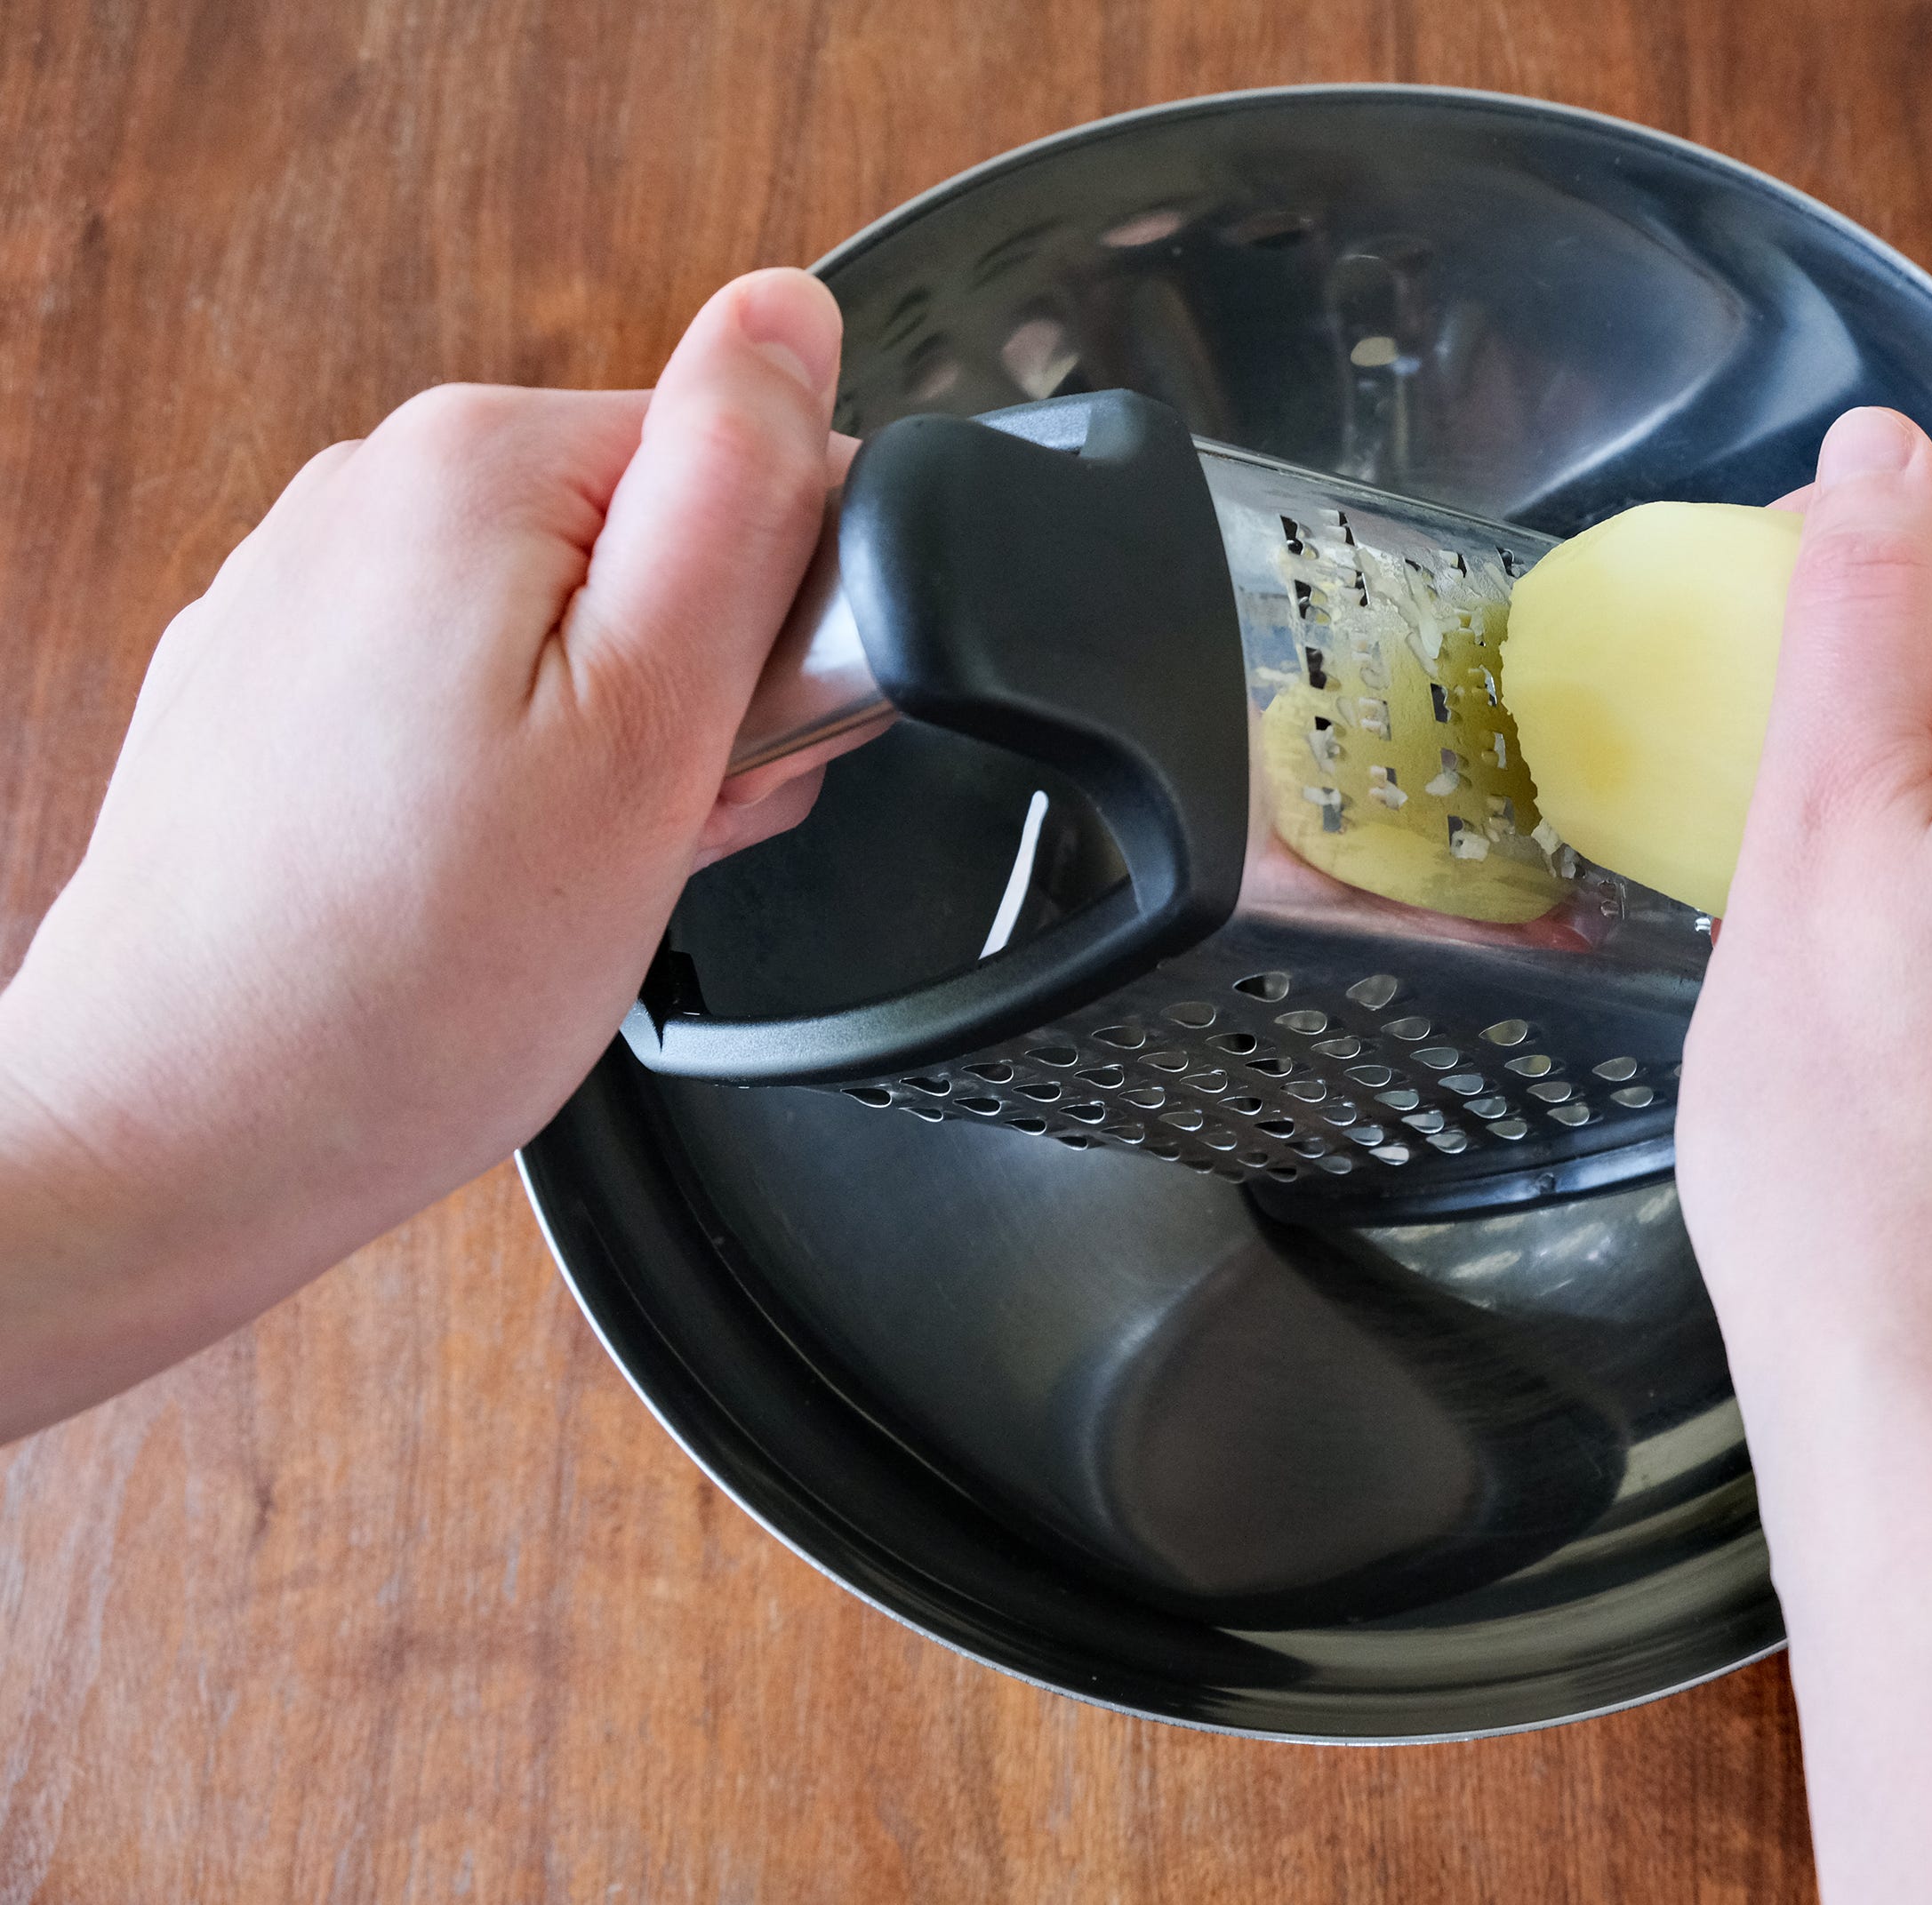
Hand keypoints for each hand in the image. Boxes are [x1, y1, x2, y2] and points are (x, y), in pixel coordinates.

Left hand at [0, 267, 848, 1438]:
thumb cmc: (416, 971)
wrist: (184, 1132)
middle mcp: (369, 491)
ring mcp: (307, 591)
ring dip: (615, 746)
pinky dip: (512, 778)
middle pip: (653, 545)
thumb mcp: (649, 722)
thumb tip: (791, 311)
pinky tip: (486, 881)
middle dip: (695, 691)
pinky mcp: (278, 689)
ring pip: (566, 630)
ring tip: (562, 874)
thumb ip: (737, 494)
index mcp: (477, 464)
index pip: (746, 467)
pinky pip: (465, 695)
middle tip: (647, 831)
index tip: (727, 750)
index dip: (780, 628)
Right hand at [1676, 408, 1931, 1904]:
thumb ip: (1854, 616)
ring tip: (1787, 861)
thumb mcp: (1816, 833)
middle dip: (1879, 649)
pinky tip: (1862, 960)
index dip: (1855, 533)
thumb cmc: (1847, 1130)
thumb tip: (1881, 448)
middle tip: (1741, 745)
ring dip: (1907, 764)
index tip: (1739, 620)